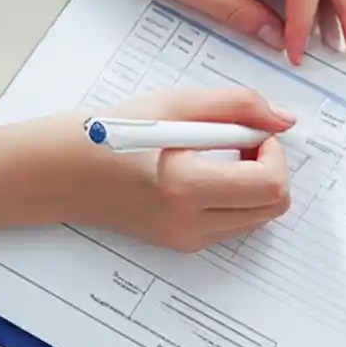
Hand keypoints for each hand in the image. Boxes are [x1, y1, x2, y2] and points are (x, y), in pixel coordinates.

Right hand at [61, 87, 295, 252]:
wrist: (60, 172)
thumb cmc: (111, 131)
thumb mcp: (176, 102)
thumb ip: (238, 106)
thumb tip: (284, 120)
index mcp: (185, 186)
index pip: (269, 184)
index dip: (273, 151)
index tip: (251, 130)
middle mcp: (188, 222)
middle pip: (273, 207)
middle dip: (271, 169)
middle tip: (243, 141)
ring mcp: (185, 239)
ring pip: (258, 218)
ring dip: (256, 184)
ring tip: (222, 156)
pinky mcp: (182, 244)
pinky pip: (234, 224)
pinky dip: (237, 198)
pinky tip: (207, 173)